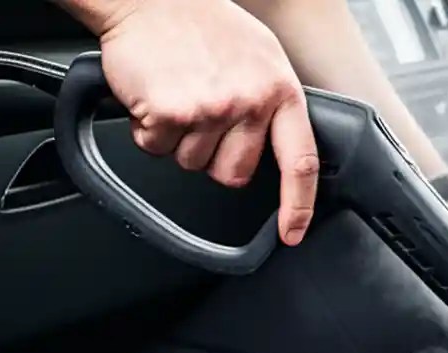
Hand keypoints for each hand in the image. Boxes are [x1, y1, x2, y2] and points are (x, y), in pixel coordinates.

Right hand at [84, 0, 318, 245]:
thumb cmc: (205, 25)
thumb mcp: (262, 58)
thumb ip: (273, 104)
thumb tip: (283, 150)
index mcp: (280, 92)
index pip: (299, 163)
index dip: (298, 206)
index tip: (293, 233)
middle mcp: (250, 102)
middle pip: (234, 174)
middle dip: (215, 158)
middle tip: (204, 115)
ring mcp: (211, 109)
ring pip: (193, 164)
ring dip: (179, 140)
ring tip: (180, 94)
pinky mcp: (170, 113)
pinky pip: (155, 148)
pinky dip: (147, 128)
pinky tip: (155, 94)